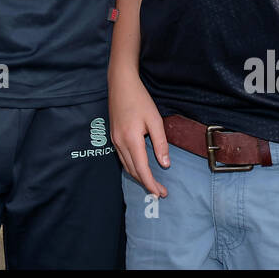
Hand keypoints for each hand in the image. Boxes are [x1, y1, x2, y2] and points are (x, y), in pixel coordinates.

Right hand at [109, 70, 169, 197]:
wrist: (120, 84)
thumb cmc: (139, 99)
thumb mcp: (155, 120)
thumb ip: (160, 143)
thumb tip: (165, 164)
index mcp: (131, 140)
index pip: (141, 169)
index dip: (151, 184)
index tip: (161, 193)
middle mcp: (120, 143)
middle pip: (133, 171)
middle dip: (146, 184)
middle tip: (160, 192)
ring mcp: (114, 140)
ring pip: (126, 166)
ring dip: (139, 177)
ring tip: (152, 183)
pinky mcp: (114, 137)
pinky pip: (122, 158)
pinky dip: (132, 167)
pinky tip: (140, 168)